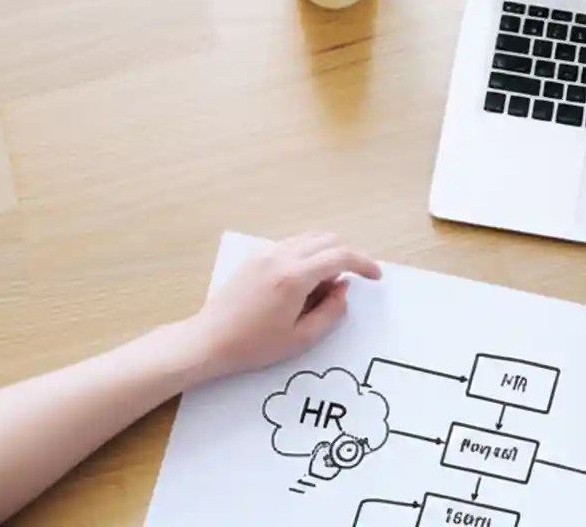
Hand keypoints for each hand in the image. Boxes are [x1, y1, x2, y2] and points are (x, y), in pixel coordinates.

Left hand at [185, 233, 380, 380]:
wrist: (209, 340)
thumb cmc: (254, 345)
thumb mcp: (302, 338)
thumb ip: (332, 311)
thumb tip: (343, 288)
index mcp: (294, 277)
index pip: (340, 256)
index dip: (364, 264)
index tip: (375, 276)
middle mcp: (281, 256)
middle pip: (328, 239)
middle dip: (347, 256)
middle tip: (349, 284)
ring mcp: (266, 253)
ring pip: (310, 238)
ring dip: (326, 254)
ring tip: (322, 288)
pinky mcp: (256, 257)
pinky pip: (292, 245)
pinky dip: (308, 255)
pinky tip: (302, 283)